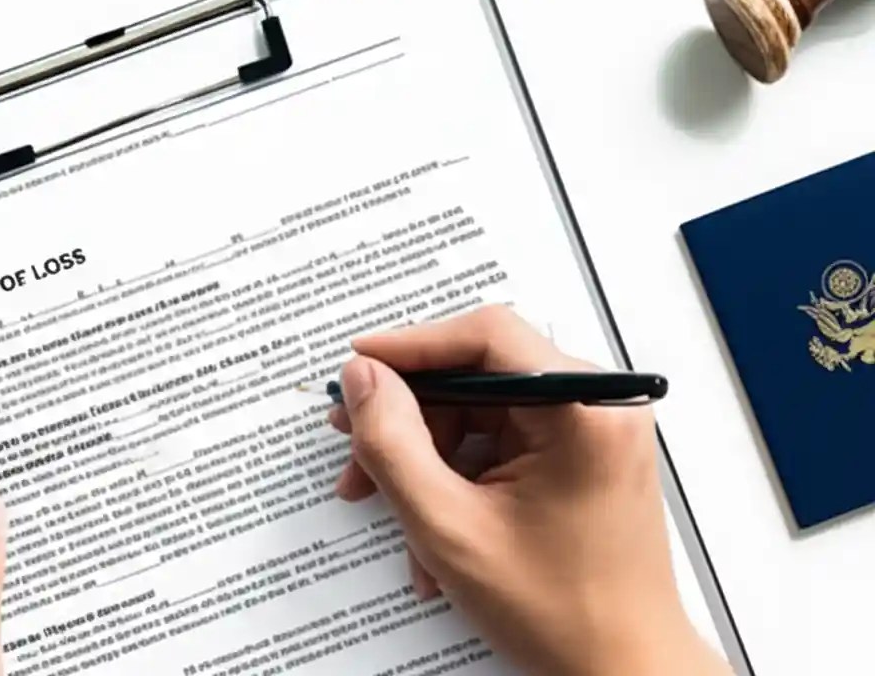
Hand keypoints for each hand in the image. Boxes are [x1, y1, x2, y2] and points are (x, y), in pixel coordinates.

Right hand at [331, 305, 730, 675]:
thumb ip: (394, 444)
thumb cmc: (560, 614)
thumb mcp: (449, 528)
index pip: (486, 336)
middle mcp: (598, 407)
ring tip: (389, 506)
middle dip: (409, 416)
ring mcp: (591, 433)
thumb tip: (363, 378)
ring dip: (427, 457)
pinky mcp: (579, 458)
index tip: (358, 364)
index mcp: (584, 411)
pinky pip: (500, 444)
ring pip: (481, 413)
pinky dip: (457, 478)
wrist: (624, 672)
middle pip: (478, 375)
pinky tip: (432, 528)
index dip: (411, 344)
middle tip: (355, 445)